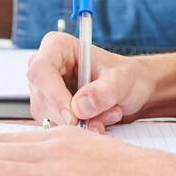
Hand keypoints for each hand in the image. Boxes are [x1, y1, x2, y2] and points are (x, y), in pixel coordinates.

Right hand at [27, 31, 157, 131]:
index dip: (54, 95)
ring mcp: (45, 90)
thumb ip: (103, 91)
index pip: (41, 71)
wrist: (134, 89)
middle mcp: (46, 67)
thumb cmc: (127, 76)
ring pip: (49, 116)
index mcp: (58, 46)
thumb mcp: (122, 80)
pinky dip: (80, 128)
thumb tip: (79, 107)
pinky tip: (100, 121)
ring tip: (110, 113)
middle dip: (74, 115)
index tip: (73, 117)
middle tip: (105, 117)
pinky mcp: (50, 109)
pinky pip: (57, 125)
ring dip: (81, 123)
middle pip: (43, 98)